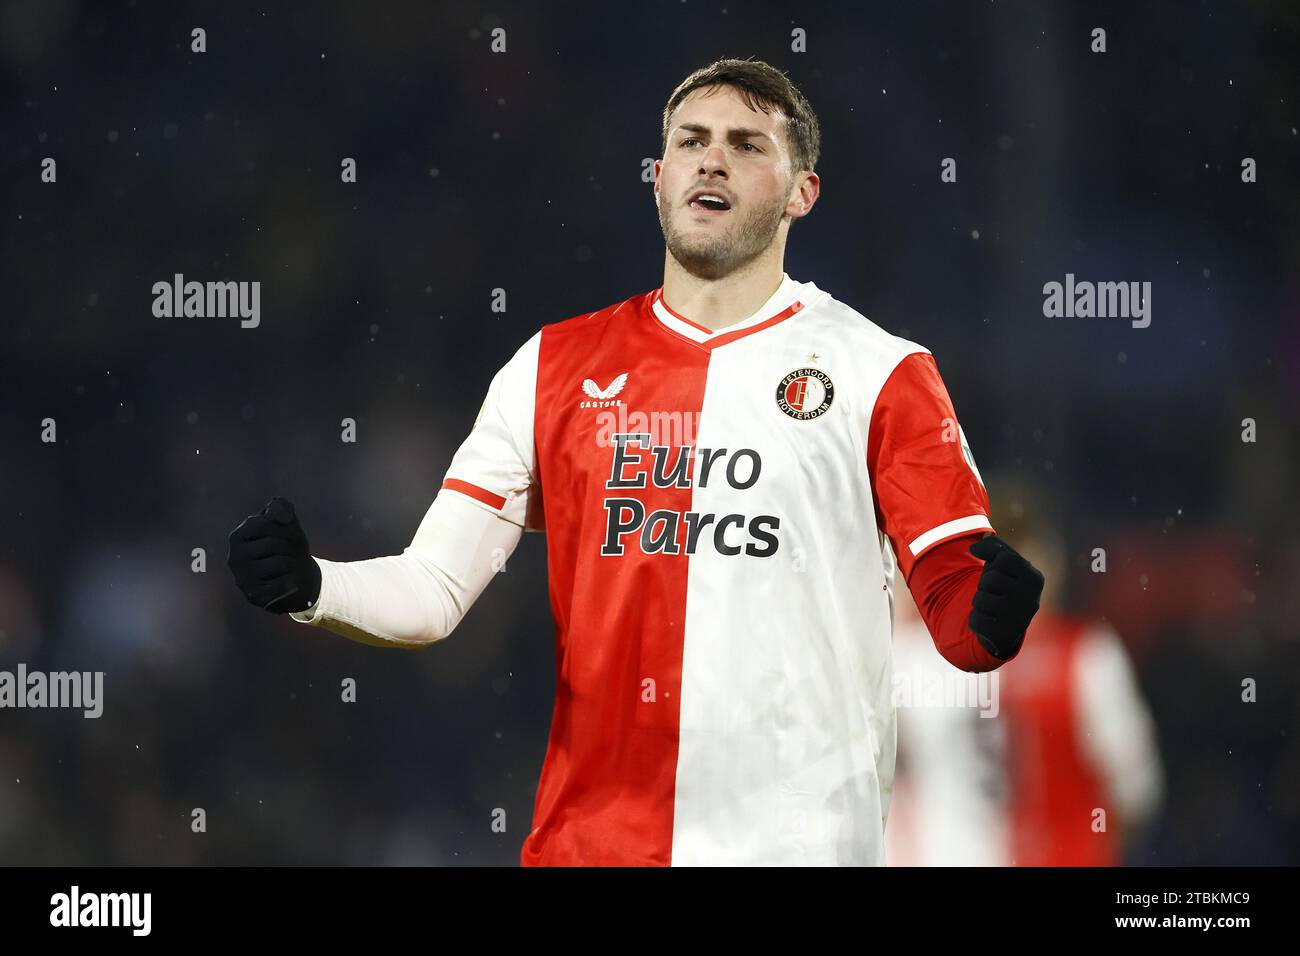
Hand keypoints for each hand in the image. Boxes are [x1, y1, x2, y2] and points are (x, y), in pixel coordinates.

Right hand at [227, 497, 321, 613]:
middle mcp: (234, 558)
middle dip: (290, 546)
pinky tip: (288, 580)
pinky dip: (292, 580)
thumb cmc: (289, 548)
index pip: (261, 524)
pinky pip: (281, 584)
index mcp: (237, 537)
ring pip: (278, 563)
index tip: (289, 533)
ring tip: (291, 565)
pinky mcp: (254, 596)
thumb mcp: (288, 525)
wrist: (298, 579)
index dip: (283, 527)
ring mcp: (242, 579)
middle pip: (272, 544)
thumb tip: (280, 512)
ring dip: (293, 563)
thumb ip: (282, 510)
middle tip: (293, 552)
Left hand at [967, 534, 1043, 659]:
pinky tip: (987, 622)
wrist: (1005, 623)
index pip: (1005, 558)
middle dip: (984, 585)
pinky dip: (974, 620)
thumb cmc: (1003, 585)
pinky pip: (975, 621)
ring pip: (980, 600)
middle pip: (990, 579)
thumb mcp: (1002, 562)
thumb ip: (991, 546)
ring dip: (978, 602)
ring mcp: (1020, 621)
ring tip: (990, 608)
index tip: (999, 574)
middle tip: (994, 594)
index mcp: (1035, 579)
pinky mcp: (1004, 637)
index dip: (994, 564)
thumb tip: (974, 548)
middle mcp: (1032, 600)